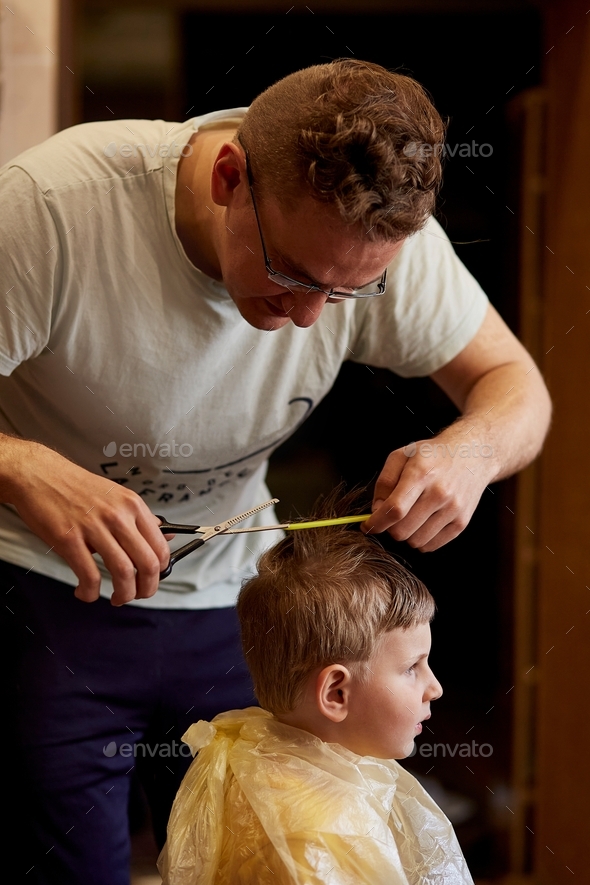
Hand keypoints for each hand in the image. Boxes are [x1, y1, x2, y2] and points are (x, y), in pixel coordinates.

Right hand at [6, 439, 171, 604]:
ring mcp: (93, 527)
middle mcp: (118, 516)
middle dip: (146, 589)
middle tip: (138, 595)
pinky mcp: (69, 539)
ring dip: (123, 594)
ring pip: (123, 572)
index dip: (160, 570)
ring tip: (117, 598)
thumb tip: (165, 535)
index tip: (152, 578)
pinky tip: (86, 592)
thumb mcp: (116, 495)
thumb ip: (140, 518)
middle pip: (148, 563)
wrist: (39, 474)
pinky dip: (91, 592)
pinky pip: (89, 575)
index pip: (160, 546)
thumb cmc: (76, 487)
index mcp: (133, 505)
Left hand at [363, 435, 496, 550]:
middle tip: (392, 517)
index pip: (395, 509)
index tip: (367, 526)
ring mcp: (453, 509)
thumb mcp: (402, 456)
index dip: (376, 523)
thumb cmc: (432, 455)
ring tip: (410, 517)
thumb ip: (384, 482)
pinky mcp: (462, 522)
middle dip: (390, 528)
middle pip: (403, 530)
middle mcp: (439, 493)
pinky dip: (421, 539)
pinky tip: (422, 523)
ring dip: (406, 534)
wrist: (472, 454)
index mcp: (421, 473)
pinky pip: (431, 545)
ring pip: (416, 541)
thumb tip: (377, 510)